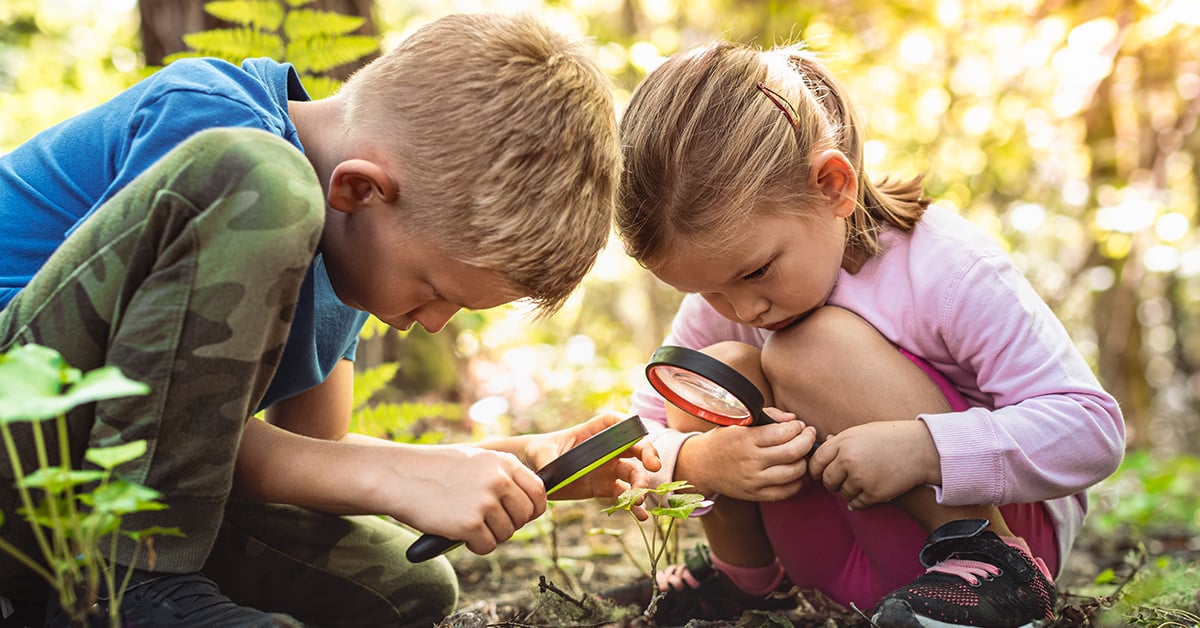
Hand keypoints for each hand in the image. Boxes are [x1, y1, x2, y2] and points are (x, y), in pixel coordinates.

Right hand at [396, 445, 546, 554]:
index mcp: (504, 462)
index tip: (520, 515)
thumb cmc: (434, 469)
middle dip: (510, 524)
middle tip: (489, 523)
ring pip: (506, 533)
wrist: (399, 476)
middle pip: (525, 516)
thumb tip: (527, 498)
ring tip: (468, 525)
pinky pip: (488, 546)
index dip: (532, 508)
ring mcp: (485, 502)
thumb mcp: (475, 459)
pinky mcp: (469, 524)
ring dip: (490, 535)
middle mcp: (499, 480)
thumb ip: (501, 474)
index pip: (538, 491)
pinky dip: (476, 545)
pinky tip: (460, 534)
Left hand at [522, 412, 661, 517]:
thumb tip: (550, 467)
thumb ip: (547, 458)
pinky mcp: (605, 488)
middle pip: (634, 447)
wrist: (535, 471)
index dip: (629, 425)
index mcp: (591, 432)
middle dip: (647, 454)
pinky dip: (633, 506)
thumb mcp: (541, 453)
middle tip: (653, 466)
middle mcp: (606, 449)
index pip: (615, 422)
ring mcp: (609, 468)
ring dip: (641, 485)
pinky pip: (624, 496)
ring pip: (633, 474)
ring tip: (639, 500)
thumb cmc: (539, 452)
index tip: (639, 433)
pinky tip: (641, 516)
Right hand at [676, 411, 816, 500]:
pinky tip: (793, 471)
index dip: (798, 427)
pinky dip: (797, 481)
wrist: (702, 465)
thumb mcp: (740, 420)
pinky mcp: (756, 495)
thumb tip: (794, 420)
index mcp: (746, 438)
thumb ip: (769, 416)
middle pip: (793, 452)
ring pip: (794, 473)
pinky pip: (787, 492)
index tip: (799, 425)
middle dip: (808, 441)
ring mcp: (754, 480)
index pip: (784, 432)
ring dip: (804, 461)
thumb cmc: (724, 439)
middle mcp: (751, 460)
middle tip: (809, 436)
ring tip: (800, 454)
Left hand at [808, 420, 939, 509]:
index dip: (814, 469)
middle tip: (838, 481)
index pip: (816, 460)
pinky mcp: (873, 494)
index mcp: (843, 442)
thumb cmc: (891, 438)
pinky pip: (856, 503)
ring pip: (842, 492)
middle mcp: (848, 460)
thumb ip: (841, 440)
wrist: (921, 449)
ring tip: (862, 481)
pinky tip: (867, 492)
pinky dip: (858, 501)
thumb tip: (824, 443)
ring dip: (848, 491)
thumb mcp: (862, 432)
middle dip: (831, 482)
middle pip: (827, 479)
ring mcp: (860, 478)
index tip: (818, 473)